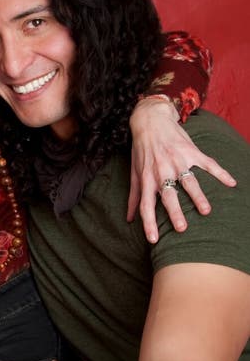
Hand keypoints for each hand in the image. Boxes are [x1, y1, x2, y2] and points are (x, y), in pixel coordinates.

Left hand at [127, 97, 235, 241]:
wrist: (150, 120)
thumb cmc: (141, 150)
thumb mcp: (134, 172)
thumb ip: (134, 196)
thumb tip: (129, 219)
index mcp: (147, 179)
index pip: (146, 206)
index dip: (148, 223)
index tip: (154, 240)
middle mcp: (161, 172)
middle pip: (168, 195)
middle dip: (175, 212)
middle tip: (182, 228)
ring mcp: (177, 161)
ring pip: (189, 181)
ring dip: (198, 196)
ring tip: (206, 211)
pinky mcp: (191, 151)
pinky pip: (208, 163)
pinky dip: (221, 173)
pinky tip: (231, 183)